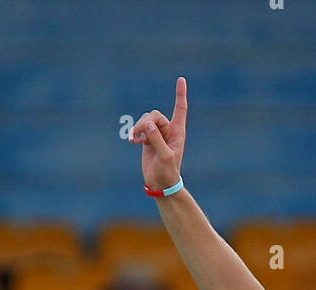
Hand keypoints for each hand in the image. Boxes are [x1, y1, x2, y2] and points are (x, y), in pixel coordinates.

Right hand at [129, 76, 187, 190]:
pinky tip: (133, 141)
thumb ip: (156, 139)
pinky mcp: (147, 139)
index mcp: (177, 132)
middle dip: (145, 123)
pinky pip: (139, 128)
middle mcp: (168, 130)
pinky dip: (135, 133)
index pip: (180, 109)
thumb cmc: (167, 171)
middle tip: (140, 136)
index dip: (180, 94)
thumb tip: (148, 124)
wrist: (160, 183)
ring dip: (139, 128)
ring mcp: (157, 134)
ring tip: (136, 140)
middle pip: (154, 115)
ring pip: (145, 120)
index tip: (181, 79)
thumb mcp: (164, 156)